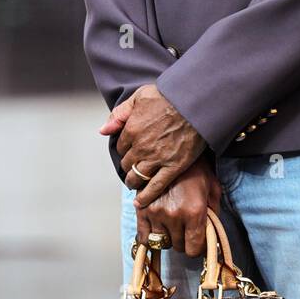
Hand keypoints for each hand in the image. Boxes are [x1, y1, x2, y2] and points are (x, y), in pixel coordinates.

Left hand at [100, 83, 204, 202]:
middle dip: (130, 164)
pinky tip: (141, 202)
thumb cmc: (169, 96)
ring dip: (134, 181)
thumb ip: (120, 114)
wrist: (195, 102)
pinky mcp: (173, 167)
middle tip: (135, 164)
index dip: (126, 147)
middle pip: (128, 163)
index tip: (132, 148)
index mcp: (131, 130)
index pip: (121, 146)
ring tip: (135, 182)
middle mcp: (141, 147)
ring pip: (137, 176)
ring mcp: (157, 159)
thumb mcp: (139, 97)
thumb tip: (104, 130)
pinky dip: (146, 196)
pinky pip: (156, 186)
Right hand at [134, 154, 222, 256]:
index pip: (194, 249)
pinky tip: (157, 229)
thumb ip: (214, 213)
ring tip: (173, 225)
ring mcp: (155, 213)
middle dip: (184, 241)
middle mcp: (174, 215)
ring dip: (168, 237)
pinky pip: (143, 236)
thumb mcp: (213, 187)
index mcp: (194, 211)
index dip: (198, 248)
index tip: (198, 243)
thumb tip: (211, 234)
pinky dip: (150, 236)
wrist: (172, 147)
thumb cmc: (196, 167)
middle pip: (178, 246)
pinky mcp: (142, 209)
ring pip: (161, 242)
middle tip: (187, 230)